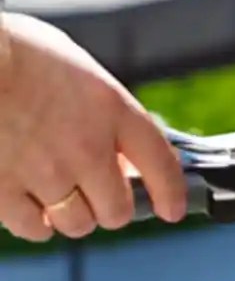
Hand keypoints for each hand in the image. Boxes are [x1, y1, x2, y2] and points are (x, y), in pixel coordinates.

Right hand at [0, 15, 187, 240]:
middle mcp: (87, 147)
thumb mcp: (78, 70)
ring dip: (74, 216)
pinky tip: (32, 207)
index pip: (160, 162)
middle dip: (112, 207)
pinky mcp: (3, 190)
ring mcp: (46, 172)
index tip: (172, 209)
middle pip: (118, 209)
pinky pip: (34, 228)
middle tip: (101, 197)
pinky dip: (36, 223)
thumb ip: (101, 109)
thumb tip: (116, 147)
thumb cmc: (17, 52)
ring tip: (61, 198)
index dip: (171, 192)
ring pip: (78, 223)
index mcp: (112, 109)